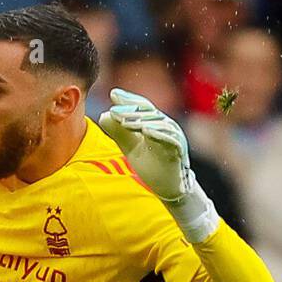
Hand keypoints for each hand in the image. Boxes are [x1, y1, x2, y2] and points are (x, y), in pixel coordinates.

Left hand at [98, 87, 219, 242]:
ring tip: (124, 121)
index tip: (113, 94)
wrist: (168, 187)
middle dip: (130, 110)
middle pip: (148, 112)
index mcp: (155, 122)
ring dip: (140, 121)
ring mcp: (174, 137)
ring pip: (158, 123)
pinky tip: (146, 130)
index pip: (142, 106)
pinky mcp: (178, 151)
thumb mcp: (130, 147)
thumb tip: (103, 115)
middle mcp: (166, 126)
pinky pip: (169, 139)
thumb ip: (119, 132)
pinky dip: (158, 133)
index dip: (129, 100)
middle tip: (113, 110)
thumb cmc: (152, 165)